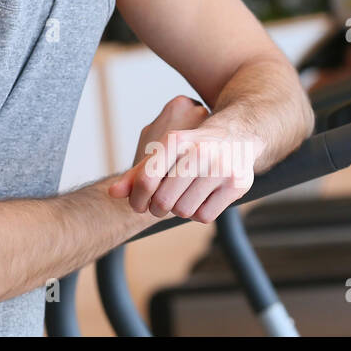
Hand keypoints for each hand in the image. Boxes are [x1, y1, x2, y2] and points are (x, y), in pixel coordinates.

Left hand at [108, 95, 262, 223]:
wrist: (237, 135)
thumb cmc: (190, 147)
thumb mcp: (163, 151)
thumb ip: (138, 172)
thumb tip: (113, 193)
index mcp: (176, 140)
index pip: (147, 178)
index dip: (137, 198)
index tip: (137, 205)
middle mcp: (199, 152)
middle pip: (163, 200)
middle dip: (157, 207)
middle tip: (159, 205)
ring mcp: (220, 168)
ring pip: (184, 210)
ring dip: (179, 210)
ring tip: (182, 197)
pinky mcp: (236, 184)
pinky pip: (204, 215)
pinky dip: (198, 213)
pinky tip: (200, 199)